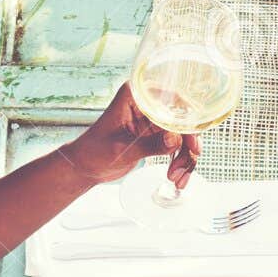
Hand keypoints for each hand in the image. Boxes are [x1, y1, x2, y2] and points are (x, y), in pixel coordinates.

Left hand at [62, 81, 199, 189]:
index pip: (172, 100)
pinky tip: (176, 178)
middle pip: (182, 120)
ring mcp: (153, 120)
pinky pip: (178, 146)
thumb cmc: (95, 151)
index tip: (192, 144)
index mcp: (136, 96)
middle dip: (187, 146)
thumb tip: (175, 140)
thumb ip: (150, 144)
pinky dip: (180, 162)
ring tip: (175, 179)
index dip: (187, 120)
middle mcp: (147, 104)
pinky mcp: (156, 135)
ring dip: (184, 158)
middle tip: (182, 169)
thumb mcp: (122, 149)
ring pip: (183, 136)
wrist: (86, 166)